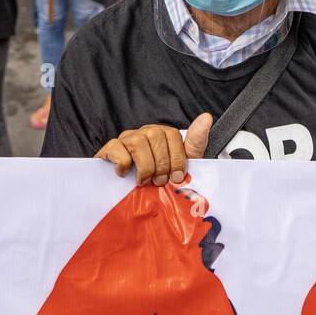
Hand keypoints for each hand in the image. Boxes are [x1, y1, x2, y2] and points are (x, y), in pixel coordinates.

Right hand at [95, 113, 212, 185]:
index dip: (177, 158)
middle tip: (160, 181)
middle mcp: (144, 133)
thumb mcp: (181, 165)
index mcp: (162, 135)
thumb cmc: (156, 180)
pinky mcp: (109, 149)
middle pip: (156, 136)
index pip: (172, 134)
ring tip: (144, 182)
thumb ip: (195, 143)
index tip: (177, 177)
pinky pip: (116, 148)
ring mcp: (126, 139)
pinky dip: (123, 163)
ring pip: (137, 142)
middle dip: (162, 164)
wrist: (128, 197)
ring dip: (145, 166)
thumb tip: (206, 118)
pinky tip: (126, 174)